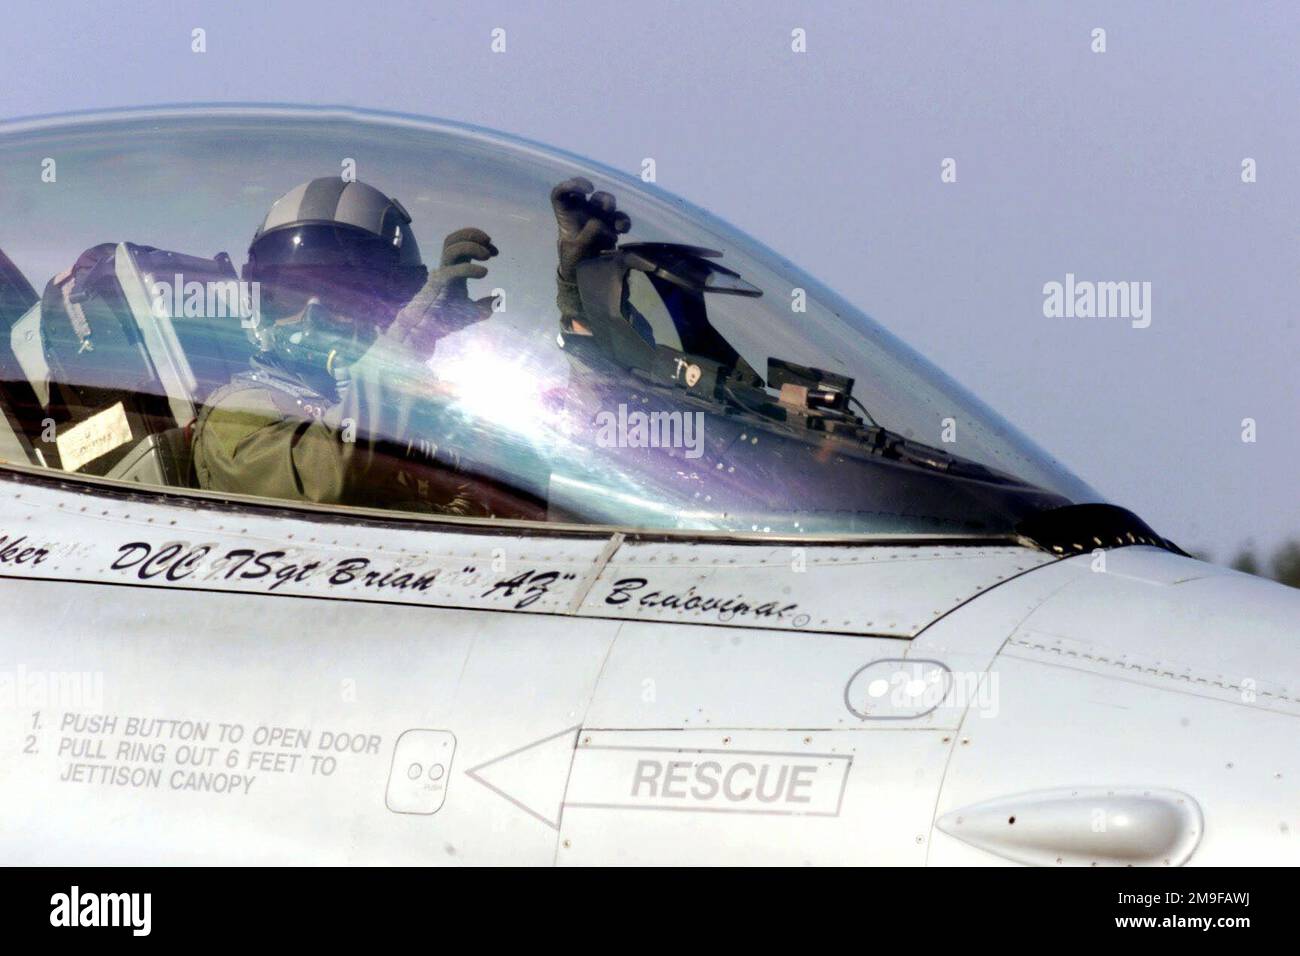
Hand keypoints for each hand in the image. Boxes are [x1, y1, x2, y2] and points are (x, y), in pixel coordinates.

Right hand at [384, 227, 497, 358]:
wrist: (424, 331)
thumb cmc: (443, 319)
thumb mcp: (470, 313)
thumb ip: (484, 305)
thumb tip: (498, 298)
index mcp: (454, 270)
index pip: (462, 245)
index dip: (479, 242)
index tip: (495, 251)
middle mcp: (446, 268)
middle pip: (453, 239)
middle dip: (472, 234)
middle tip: (490, 243)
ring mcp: (441, 275)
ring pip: (451, 248)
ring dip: (471, 246)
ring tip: (488, 255)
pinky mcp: (438, 285)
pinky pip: (453, 270)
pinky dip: (470, 268)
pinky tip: (484, 273)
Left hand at [551, 177, 630, 281]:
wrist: (584, 278)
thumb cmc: (572, 262)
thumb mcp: (575, 249)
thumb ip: (586, 234)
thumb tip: (600, 223)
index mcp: (566, 215)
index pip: (561, 193)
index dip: (571, 185)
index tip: (587, 189)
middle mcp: (582, 213)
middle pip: (592, 195)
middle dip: (602, 198)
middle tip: (605, 208)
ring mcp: (597, 219)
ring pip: (606, 204)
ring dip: (613, 208)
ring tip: (616, 225)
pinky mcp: (610, 229)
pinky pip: (619, 219)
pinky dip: (623, 222)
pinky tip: (624, 231)